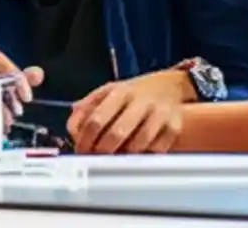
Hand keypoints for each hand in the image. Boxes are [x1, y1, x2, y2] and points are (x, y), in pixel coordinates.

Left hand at [67, 69, 192, 153]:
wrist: (167, 86)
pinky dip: (144, 158)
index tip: (81, 152)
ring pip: (138, 145)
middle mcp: (140, 101)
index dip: (86, 140)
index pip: (96, 120)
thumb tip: (73, 132)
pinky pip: (157, 150)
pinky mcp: (174, 126)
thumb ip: (84, 110)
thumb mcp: (104, 94)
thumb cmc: (130, 95)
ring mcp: (159, 113)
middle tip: (96, 161)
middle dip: (102, 152)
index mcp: (119, 92)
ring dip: (123, 158)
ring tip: (115, 160)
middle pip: (117, 134)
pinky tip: (136, 157)